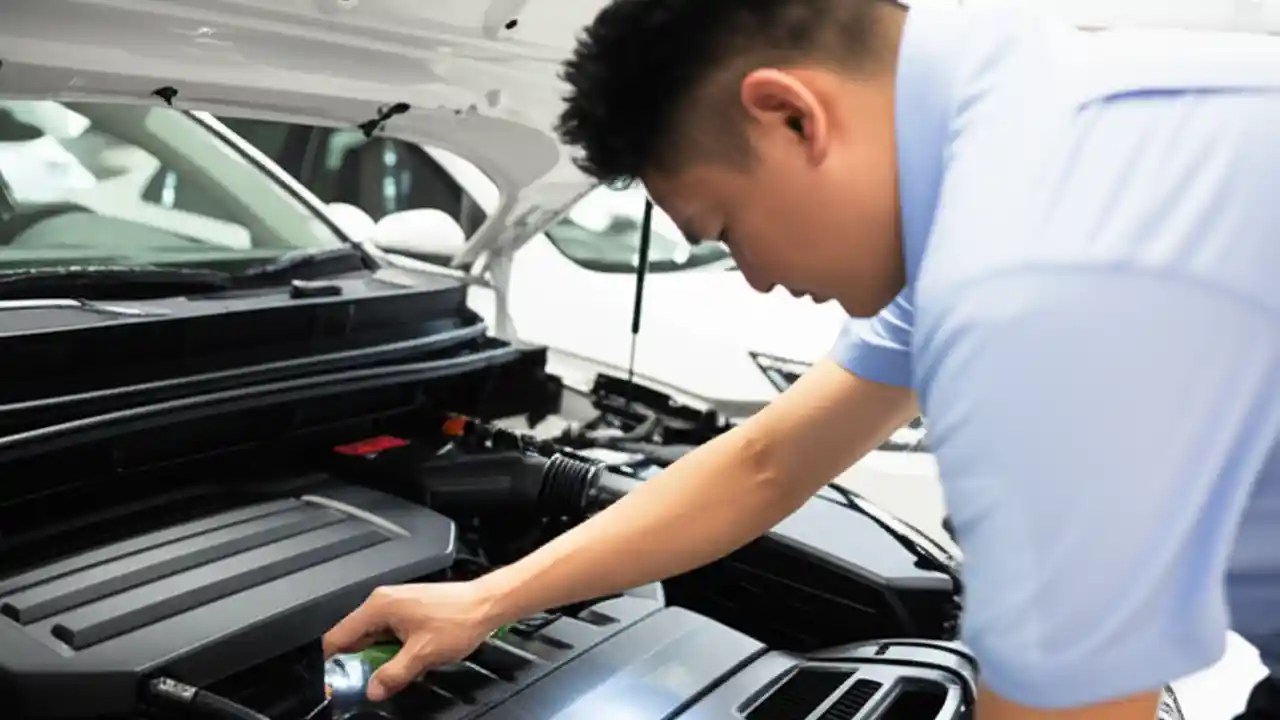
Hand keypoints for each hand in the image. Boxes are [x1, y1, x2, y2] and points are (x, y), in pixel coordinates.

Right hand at [322, 581, 503, 701]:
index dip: (333, 662)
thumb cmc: (457, 619)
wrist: (486, 604)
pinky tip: (410, 660)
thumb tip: (372, 689)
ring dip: (381, 657)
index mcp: (378, 607)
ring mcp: (396, 604)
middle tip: (372, 682)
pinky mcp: (408, 609)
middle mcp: (383, 602)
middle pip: (355, 638)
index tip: (337, 682)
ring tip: (399, 670)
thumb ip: (392, 674)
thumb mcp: (421, 654)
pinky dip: (394, 649)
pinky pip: (389, 633)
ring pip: (374, 637)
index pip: (338, 636)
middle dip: (360, 662)